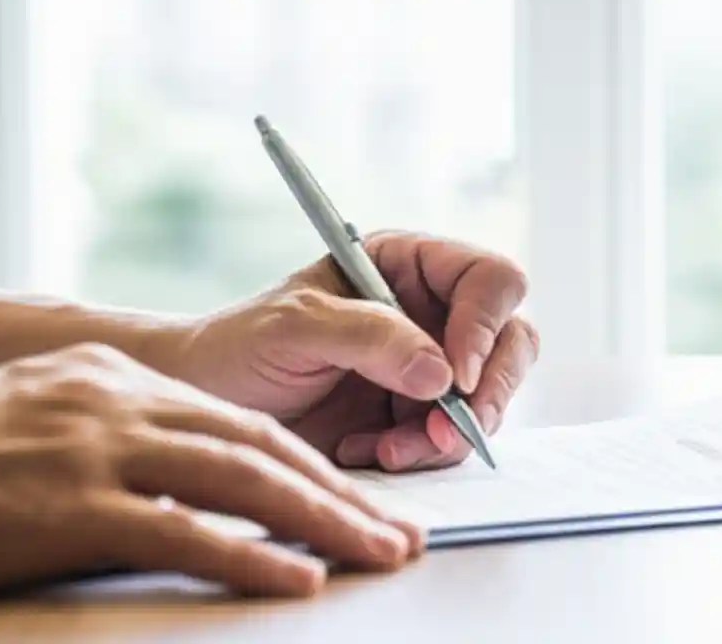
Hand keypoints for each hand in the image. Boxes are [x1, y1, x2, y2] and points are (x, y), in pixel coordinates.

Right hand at [0, 343, 423, 597]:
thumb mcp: (46, 425)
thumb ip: (125, 439)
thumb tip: (198, 487)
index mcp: (119, 381)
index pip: (242, 424)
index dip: (312, 468)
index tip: (362, 504)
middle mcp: (119, 401)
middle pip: (260, 446)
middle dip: (341, 494)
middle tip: (401, 534)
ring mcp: (94, 449)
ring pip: (240, 480)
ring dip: (323, 521)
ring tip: (381, 554)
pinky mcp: (67, 506)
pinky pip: (180, 531)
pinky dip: (248, 556)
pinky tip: (299, 578)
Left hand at [164, 232, 538, 471]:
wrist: (209, 409)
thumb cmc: (239, 347)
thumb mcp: (295, 328)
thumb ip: (369, 337)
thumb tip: (442, 373)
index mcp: (409, 265)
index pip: (490, 280)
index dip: (485, 325)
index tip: (453, 375)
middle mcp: (432, 312)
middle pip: (513, 340)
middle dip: (486, 391)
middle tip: (446, 430)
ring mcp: (432, 367)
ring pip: (490, 398)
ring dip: (448, 434)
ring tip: (387, 450)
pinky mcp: (420, 418)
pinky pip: (455, 441)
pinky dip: (421, 456)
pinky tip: (368, 454)